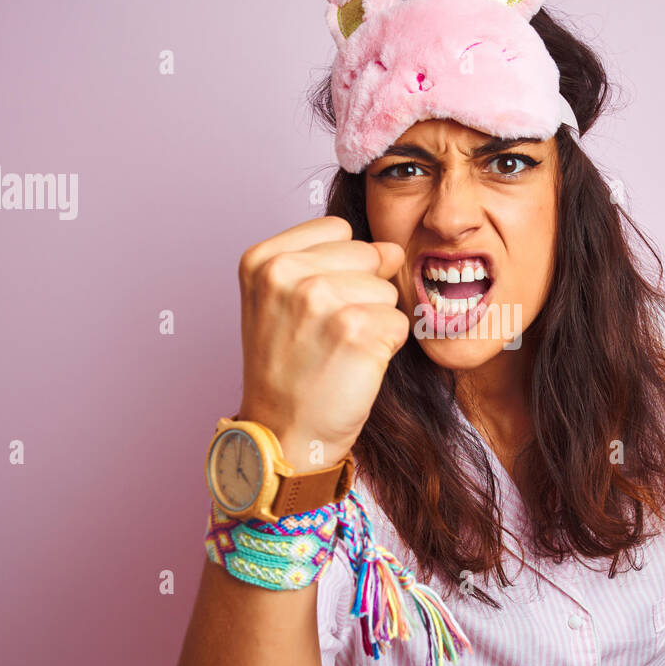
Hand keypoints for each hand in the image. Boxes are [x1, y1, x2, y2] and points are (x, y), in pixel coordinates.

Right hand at [236, 216, 406, 470]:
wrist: (283, 436)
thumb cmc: (287, 371)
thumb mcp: (281, 302)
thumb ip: (330, 262)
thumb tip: (393, 248)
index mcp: (263, 259)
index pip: (339, 229)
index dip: (341, 268)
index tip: (314, 308)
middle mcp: (286, 272)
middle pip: (369, 255)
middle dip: (361, 293)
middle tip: (327, 335)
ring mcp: (320, 299)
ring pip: (387, 290)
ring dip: (375, 322)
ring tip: (338, 351)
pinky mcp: (356, 330)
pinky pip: (401, 322)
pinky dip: (387, 348)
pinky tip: (354, 366)